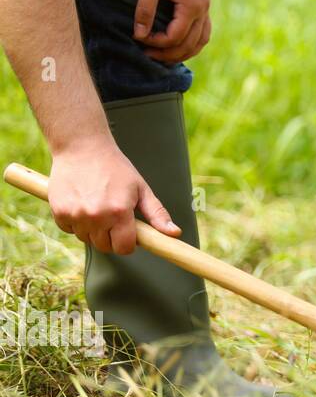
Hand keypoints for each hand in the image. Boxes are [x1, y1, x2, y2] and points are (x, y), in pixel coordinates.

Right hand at [47, 138, 182, 253]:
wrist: (82, 148)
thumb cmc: (116, 168)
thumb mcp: (141, 189)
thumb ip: (157, 214)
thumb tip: (175, 233)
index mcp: (119, 211)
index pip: (124, 248)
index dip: (129, 243)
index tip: (129, 233)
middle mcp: (96, 216)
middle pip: (105, 246)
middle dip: (111, 237)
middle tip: (113, 216)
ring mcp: (76, 215)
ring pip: (86, 239)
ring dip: (93, 230)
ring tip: (98, 206)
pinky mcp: (59, 212)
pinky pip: (69, 230)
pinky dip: (76, 222)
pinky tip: (82, 203)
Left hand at [134, 0, 212, 63]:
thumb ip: (145, 9)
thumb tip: (139, 34)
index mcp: (192, 6)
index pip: (176, 37)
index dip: (156, 43)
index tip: (139, 38)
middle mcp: (204, 9)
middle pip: (190, 44)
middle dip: (169, 54)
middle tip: (147, 55)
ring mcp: (206, 6)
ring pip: (201, 41)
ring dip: (185, 52)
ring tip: (165, 56)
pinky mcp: (204, 2)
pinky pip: (204, 30)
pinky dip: (193, 41)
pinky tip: (179, 42)